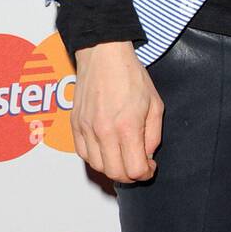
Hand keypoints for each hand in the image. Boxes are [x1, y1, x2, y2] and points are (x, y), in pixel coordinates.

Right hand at [71, 41, 163, 182]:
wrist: (103, 55)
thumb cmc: (131, 76)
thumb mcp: (155, 104)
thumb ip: (153, 135)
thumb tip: (146, 156)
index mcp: (127, 126)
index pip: (134, 170)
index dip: (145, 173)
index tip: (150, 167)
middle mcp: (104, 131)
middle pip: (115, 173)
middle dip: (130, 176)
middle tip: (138, 166)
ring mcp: (86, 129)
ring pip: (97, 167)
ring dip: (112, 168)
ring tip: (123, 157)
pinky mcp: (75, 125)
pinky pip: (83, 154)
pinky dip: (96, 159)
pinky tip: (107, 150)